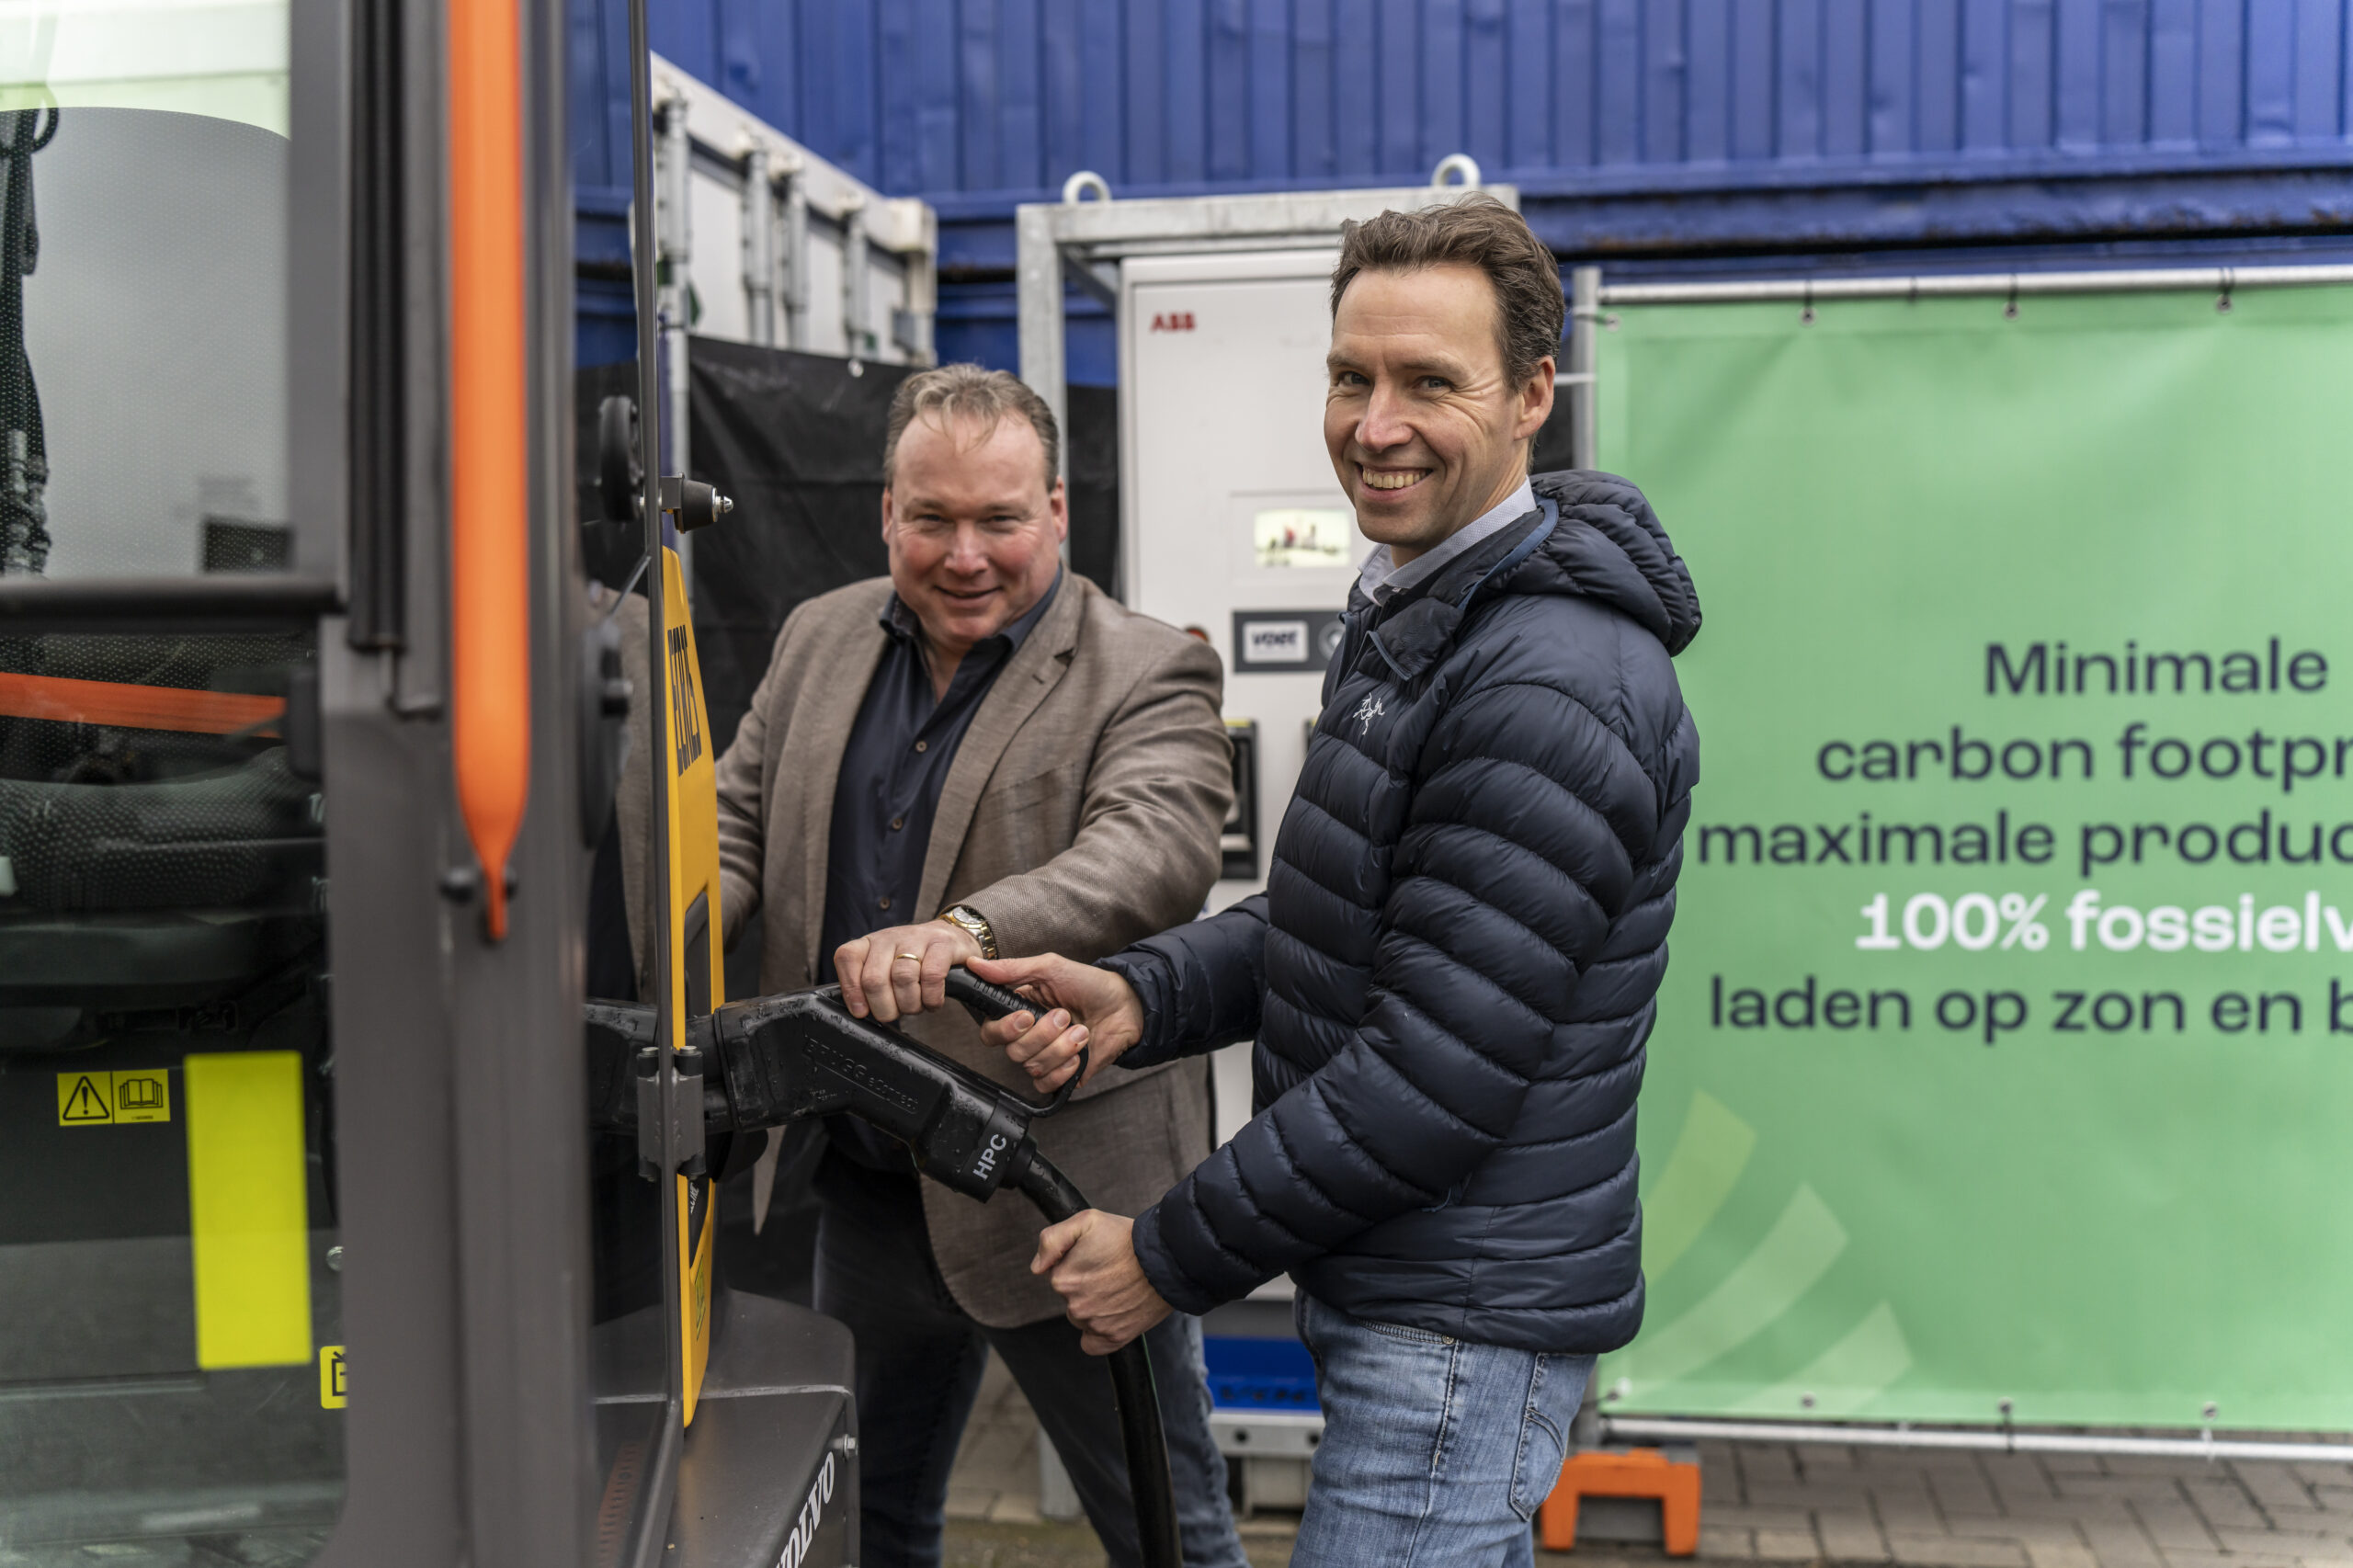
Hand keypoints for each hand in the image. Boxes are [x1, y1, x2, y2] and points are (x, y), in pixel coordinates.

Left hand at [835, 920, 982, 1022]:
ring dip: (910, 1004)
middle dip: (884, 1008)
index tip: (861, 1011)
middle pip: (874, 979)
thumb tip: (859, 1011)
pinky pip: (931, 976)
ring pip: (902, 978)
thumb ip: (867, 986)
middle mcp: (889, 938)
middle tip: (895, 1013)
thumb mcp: (885, 968)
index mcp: (869, 943)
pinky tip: (932, 1002)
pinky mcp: (942, 944)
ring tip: (916, 1006)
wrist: (952, 938)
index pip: (847, 958)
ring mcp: (916, 938)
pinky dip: (931, 998)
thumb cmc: (914, 962)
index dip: (851, 989)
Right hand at [968, 954, 1143, 1092]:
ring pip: (1033, 1067)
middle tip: (1064, 1016)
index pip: (991, 1032)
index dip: (1005, 1029)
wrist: (1126, 1006)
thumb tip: (976, 964)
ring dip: (1061, 1048)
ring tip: (1080, 1030)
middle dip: (1043, 1035)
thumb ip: (1012, 969)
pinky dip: (1064, 1070)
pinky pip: (1046, 1084)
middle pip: (1013, 1052)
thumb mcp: (1050, 967)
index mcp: (1019, 1012)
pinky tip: (1079, 1054)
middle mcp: (1028, 1038)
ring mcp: (1045, 1057)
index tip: (1027, 1015)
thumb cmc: (1089, 983)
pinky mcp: (1062, 1074)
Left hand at [1032, 1210, 1170, 1354]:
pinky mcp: (1113, 1338)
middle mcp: (1074, 1306)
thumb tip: (1037, 1267)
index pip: (1058, 1274)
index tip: (1097, 1256)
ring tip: (1119, 1287)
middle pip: (1071, 1296)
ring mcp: (1094, 1325)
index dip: (1077, 1262)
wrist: (1168, 1260)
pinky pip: (1092, 1343)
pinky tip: (1112, 1316)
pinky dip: (1098, 1334)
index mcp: (1062, 1278)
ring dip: (1095, 1305)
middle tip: (1111, 1270)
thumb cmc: (1128, 1238)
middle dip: (1086, 1283)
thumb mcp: (1087, 1220)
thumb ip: (1052, 1239)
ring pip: (1083, 1317)